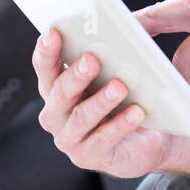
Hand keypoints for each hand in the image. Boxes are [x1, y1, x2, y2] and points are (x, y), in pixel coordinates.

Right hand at [33, 29, 189, 178]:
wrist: (145, 140)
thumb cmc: (124, 100)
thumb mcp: (111, 77)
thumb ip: (104, 58)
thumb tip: (113, 33)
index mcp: (55, 88)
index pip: (44, 67)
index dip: (47, 51)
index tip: (54, 32)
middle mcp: (55, 114)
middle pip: (59, 92)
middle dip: (75, 75)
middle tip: (93, 60)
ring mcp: (69, 138)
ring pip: (80, 118)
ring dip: (100, 101)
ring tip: (120, 87)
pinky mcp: (88, 157)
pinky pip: (102, 140)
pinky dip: (120, 125)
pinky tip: (136, 112)